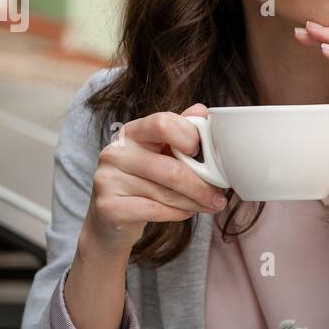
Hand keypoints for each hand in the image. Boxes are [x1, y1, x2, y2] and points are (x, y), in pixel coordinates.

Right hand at [82, 103, 230, 256]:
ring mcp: (108, 179)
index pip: (162, 123)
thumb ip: (179, 131)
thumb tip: (201, 111)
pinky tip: (185, 213)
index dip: (188, 136)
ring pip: (166, 193)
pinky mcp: (108, 207)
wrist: (110, 218)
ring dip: (194, 203)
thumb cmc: (142, 180)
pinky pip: (155, 210)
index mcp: (131, 132)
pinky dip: (177, 214)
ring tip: (209, 206)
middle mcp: (115, 152)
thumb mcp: (160, 152)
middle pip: (170, 168)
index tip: (202, 152)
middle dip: (201, 187)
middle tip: (220, 197)